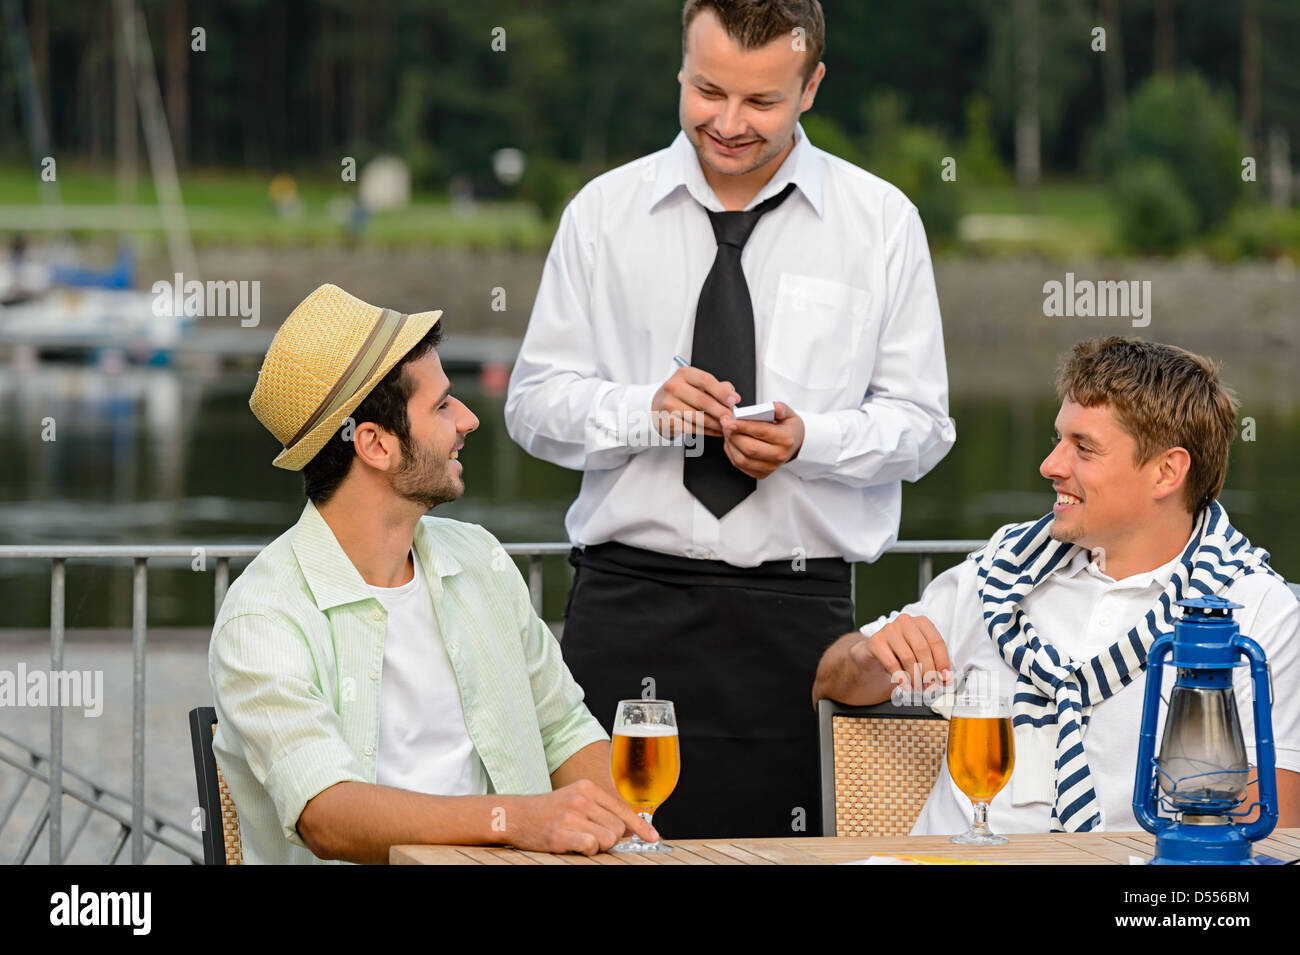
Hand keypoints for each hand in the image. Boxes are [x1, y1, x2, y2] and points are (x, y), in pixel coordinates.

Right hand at [502, 779, 658, 855]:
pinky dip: (587, 850)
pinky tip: (574, 845)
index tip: (653, 837)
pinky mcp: (560, 832)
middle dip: (611, 839)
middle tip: (592, 837)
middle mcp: (581, 798)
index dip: (641, 826)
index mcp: (588, 788)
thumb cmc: (549, 811)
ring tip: (581, 840)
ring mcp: (570, 815)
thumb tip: (632, 828)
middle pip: (618, 828)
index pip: (623, 808)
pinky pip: (591, 846)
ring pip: (608, 838)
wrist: (516, 816)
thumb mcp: (576, 800)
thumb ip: (603, 810)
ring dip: (599, 846)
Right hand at [652, 367, 738, 437]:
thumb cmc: (682, 394)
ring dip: (715, 424)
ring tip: (725, 426)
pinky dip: (707, 432)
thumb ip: (718, 388)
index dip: (722, 392)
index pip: (706, 380)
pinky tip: (715, 431)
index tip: (733, 401)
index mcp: (684, 373)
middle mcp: (674, 386)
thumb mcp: (698, 385)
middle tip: (731, 418)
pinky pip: (691, 428)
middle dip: (721, 411)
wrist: (658, 406)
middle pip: (703, 401)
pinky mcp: (667, 420)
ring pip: (698, 417)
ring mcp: (668, 404)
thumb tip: (734, 397)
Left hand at [720, 401, 803, 478]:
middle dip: (733, 435)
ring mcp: (770, 467)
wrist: (794, 446)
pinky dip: (732, 452)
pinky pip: (740, 465)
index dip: (743, 426)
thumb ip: (779, 409)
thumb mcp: (789, 414)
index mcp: (786, 439)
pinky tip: (731, 441)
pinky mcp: (761, 474)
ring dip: (730, 444)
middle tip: (725, 423)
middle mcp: (779, 455)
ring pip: (742, 459)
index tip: (729, 420)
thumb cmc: (788, 428)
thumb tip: (772, 407)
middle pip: (749, 448)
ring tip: (727, 431)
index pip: (761, 432)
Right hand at [858, 613, 952, 690]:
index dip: (942, 661)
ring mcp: (889, 629)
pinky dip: (900, 677)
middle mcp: (905, 622)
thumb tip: (946, 678)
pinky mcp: (876, 641)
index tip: (945, 678)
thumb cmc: (900, 655)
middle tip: (930, 685)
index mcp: (921, 622)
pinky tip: (904, 685)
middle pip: (922, 649)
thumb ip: (933, 664)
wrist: (873, 654)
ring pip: (908, 656)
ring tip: (917, 687)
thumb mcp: (919, 656)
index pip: (936, 641)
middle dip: (928, 671)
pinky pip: (891, 662)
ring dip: (915, 676)